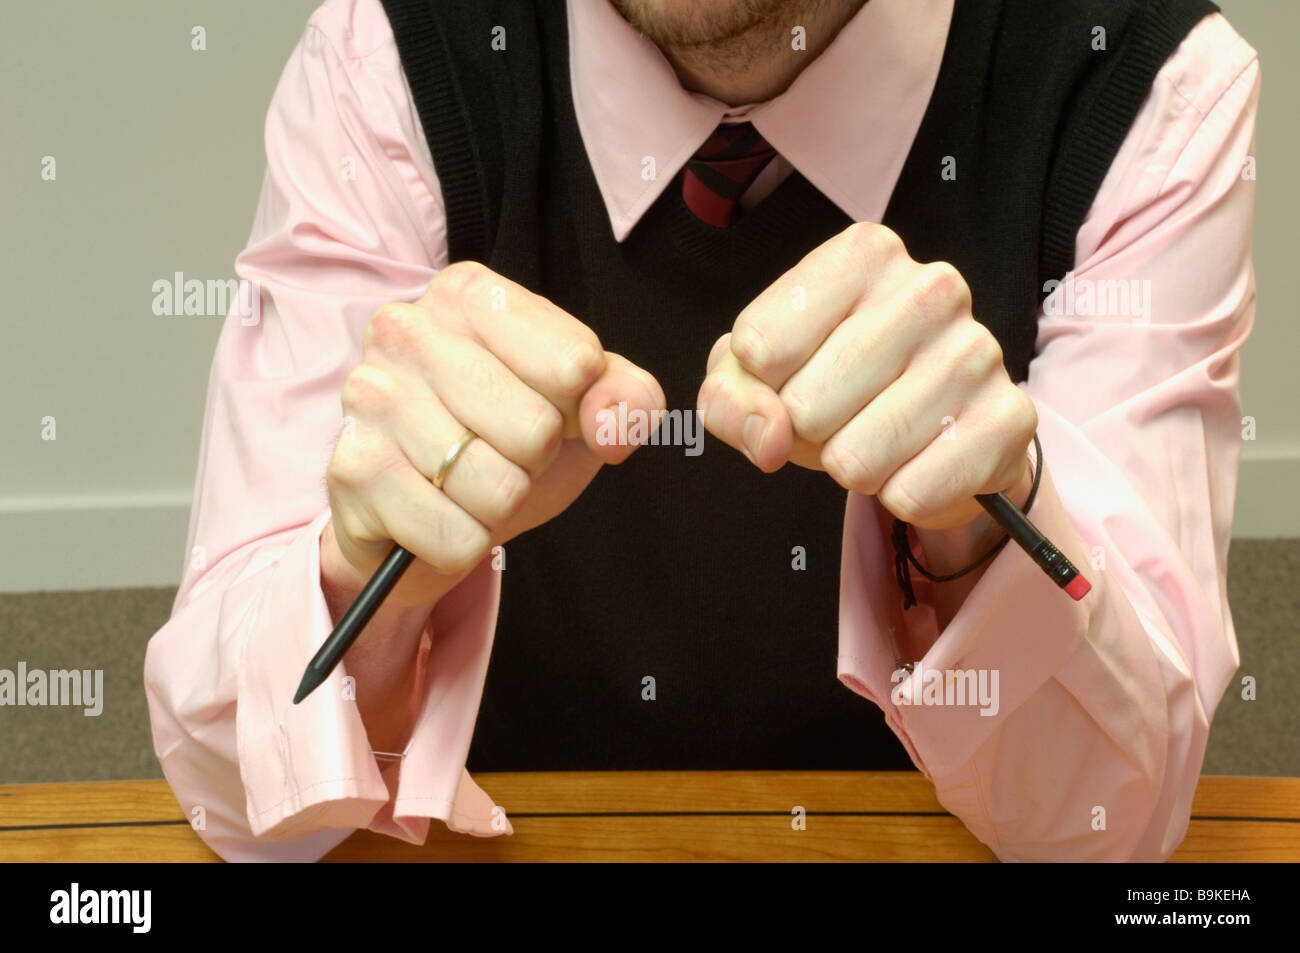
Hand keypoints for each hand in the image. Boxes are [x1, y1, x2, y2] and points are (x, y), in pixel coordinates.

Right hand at [324, 261, 665, 609]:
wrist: (417, 511)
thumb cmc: (503, 441)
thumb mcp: (580, 407)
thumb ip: (626, 397)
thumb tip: (613, 427)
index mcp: (469, 294)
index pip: (575, 364)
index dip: (577, 411)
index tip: (543, 408)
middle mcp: (407, 328)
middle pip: (537, 430)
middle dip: (534, 462)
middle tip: (498, 452)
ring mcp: (371, 396)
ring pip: (498, 489)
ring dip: (497, 507)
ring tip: (465, 484)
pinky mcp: (351, 469)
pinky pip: (457, 538)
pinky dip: (462, 544)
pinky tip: (435, 515)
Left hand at [697, 222, 1036, 531]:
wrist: (935, 429)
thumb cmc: (832, 384)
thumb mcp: (755, 376)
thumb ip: (730, 397)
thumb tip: (767, 436)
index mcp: (864, 254)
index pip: (759, 345)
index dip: (759, 386)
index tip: (791, 375)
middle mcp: (931, 288)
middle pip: (805, 407)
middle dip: (807, 433)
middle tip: (841, 415)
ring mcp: (977, 351)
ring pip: (856, 459)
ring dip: (852, 468)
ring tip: (877, 437)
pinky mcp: (1010, 419)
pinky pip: (911, 494)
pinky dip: (899, 495)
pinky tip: (918, 462)